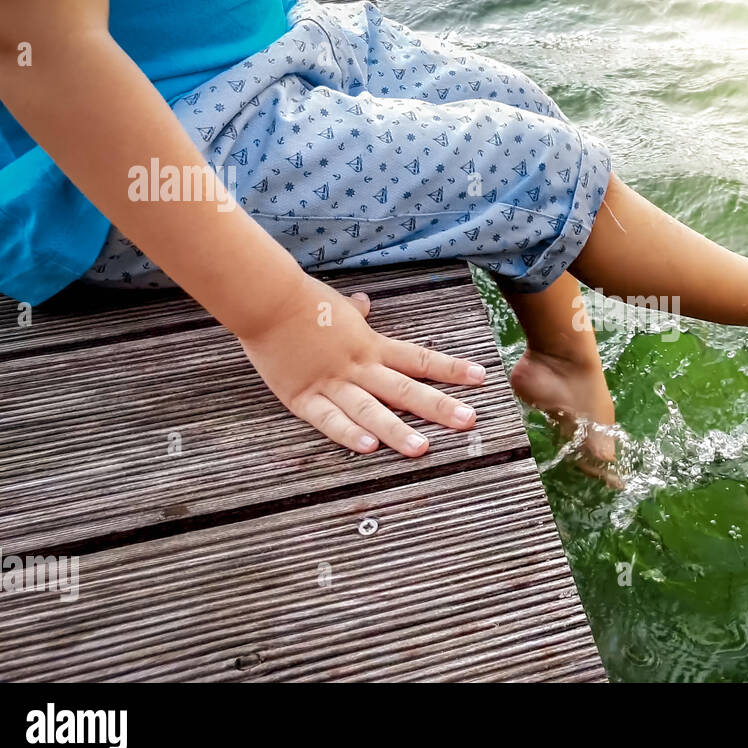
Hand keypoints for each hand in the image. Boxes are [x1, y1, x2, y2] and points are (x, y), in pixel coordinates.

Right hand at [236, 275, 485, 456]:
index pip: (420, 359)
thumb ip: (354, 312)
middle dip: (439, 407)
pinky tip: (369, 448)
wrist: (266, 299)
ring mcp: (331, 383)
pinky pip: (328, 419)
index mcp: (370, 345)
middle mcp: (358, 366)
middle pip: (405, 389)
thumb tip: (364, 303)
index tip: (481, 378)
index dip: (451, 370)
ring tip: (422, 448)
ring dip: (398, 430)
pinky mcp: (302, 397)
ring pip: (371, 410)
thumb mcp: (336, 306)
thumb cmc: (301, 302)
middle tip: (469, 422)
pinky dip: (348, 434)